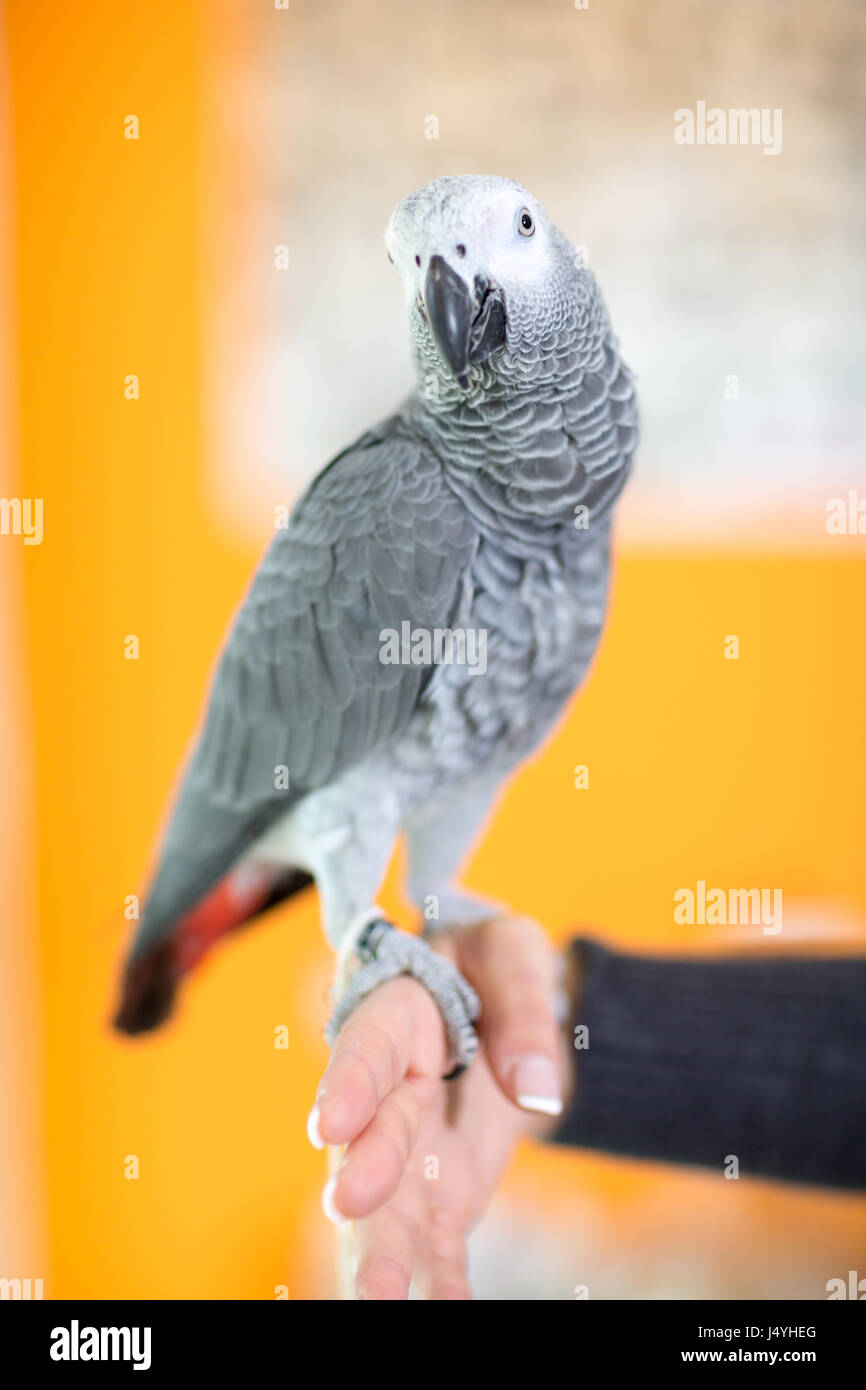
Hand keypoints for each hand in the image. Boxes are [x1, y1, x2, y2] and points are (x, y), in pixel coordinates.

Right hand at [307, 916, 566, 1298]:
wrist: (495, 999)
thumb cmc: (491, 961)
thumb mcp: (512, 952)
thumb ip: (523, 1008)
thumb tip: (539, 1090)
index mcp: (395, 1015)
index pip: (368, 1046)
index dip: (349, 1082)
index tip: (331, 1122)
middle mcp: (387, 1091)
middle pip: (368, 1136)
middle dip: (360, 1173)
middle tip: (349, 1206)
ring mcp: (407, 1149)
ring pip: (387, 1206)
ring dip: (381, 1252)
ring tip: (379, 1303)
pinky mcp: (439, 1192)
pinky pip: (436, 1242)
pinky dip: (438, 1281)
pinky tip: (446, 1311)